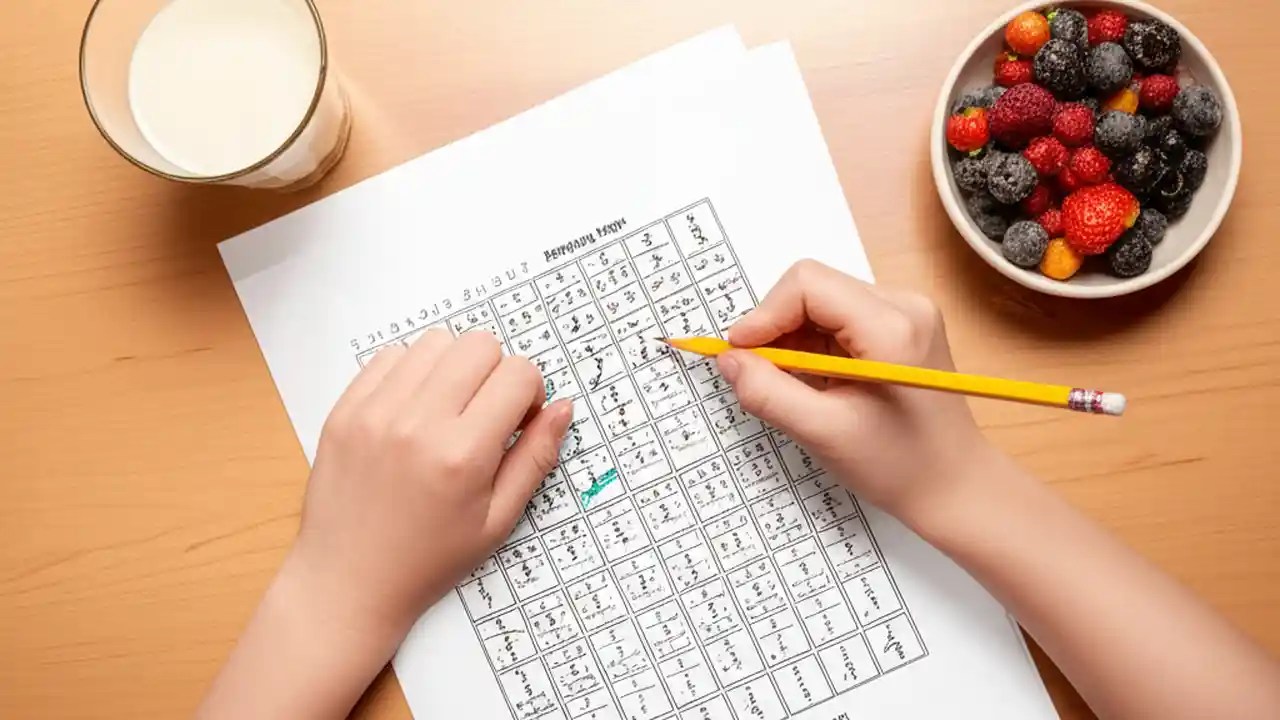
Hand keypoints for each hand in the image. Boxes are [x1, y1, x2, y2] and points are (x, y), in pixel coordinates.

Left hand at [289, 330, 571, 635]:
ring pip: (436, 341)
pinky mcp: (346, 410)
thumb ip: (535, 459)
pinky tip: (415, 410)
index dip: (530, 393)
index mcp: (463, 456)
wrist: (347, 582)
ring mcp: (375, 412)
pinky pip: (391, 356)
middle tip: (486, 413)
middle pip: (480, 345)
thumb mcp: (497, 521)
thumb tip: (563, 407)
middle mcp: (418, 424)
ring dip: (454, 367)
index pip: (518, 373)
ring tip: (449, 410)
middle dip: (496, 372)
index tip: (518, 420)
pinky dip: (413, 372)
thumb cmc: (427, 561)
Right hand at [717, 260, 990, 524]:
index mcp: (892, 326)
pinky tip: (817, 380)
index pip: (808, 284)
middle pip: (813, 288)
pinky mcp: (900, 327)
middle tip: (760, 373)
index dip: (764, 314)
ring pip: (822, 302)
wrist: (954, 485)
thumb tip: (729, 360)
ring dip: (794, 338)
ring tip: (794, 384)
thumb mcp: (824, 433)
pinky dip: (813, 344)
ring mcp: (905, 313)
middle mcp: (904, 306)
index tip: (739, 353)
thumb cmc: (901, 465)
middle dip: (777, 327)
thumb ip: (768, 392)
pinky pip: (838, 318)